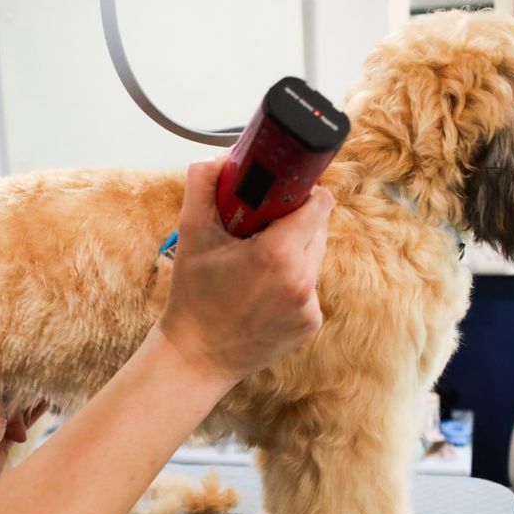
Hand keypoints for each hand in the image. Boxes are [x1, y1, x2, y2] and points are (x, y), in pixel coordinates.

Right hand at [155, 158, 332, 386]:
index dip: (306, 193)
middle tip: (263, 228)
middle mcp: (302, 280)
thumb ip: (203, 184)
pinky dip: (292, 284)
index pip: (320, 204)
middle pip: (319, 229)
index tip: (288, 194)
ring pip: (315, 259)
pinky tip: (263, 293)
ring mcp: (310, 306)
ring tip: (259, 263)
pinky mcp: (311, 325)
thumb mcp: (192, 233)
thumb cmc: (193, 296)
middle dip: (296, 222)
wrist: (197, 356)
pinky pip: (310, 289)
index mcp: (279, 254)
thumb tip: (221, 157)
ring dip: (295, 252)